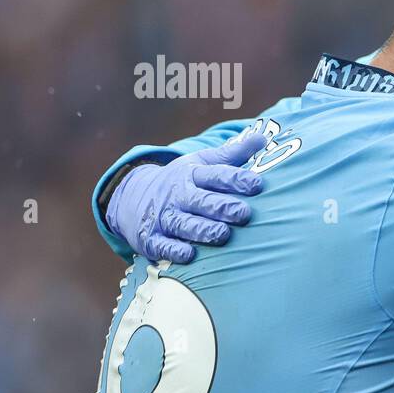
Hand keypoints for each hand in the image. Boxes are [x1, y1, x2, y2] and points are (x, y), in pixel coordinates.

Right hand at [106, 128, 267, 262]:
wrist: (131, 197)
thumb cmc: (180, 181)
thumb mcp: (200, 163)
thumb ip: (231, 154)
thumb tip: (261, 138)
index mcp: (192, 175)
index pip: (216, 175)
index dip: (236, 179)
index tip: (257, 184)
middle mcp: (178, 195)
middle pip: (202, 201)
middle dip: (222, 207)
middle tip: (243, 213)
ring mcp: (163, 217)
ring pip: (184, 224)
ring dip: (203, 230)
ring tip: (222, 234)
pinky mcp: (151, 239)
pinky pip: (163, 246)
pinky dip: (175, 251)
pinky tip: (190, 255)